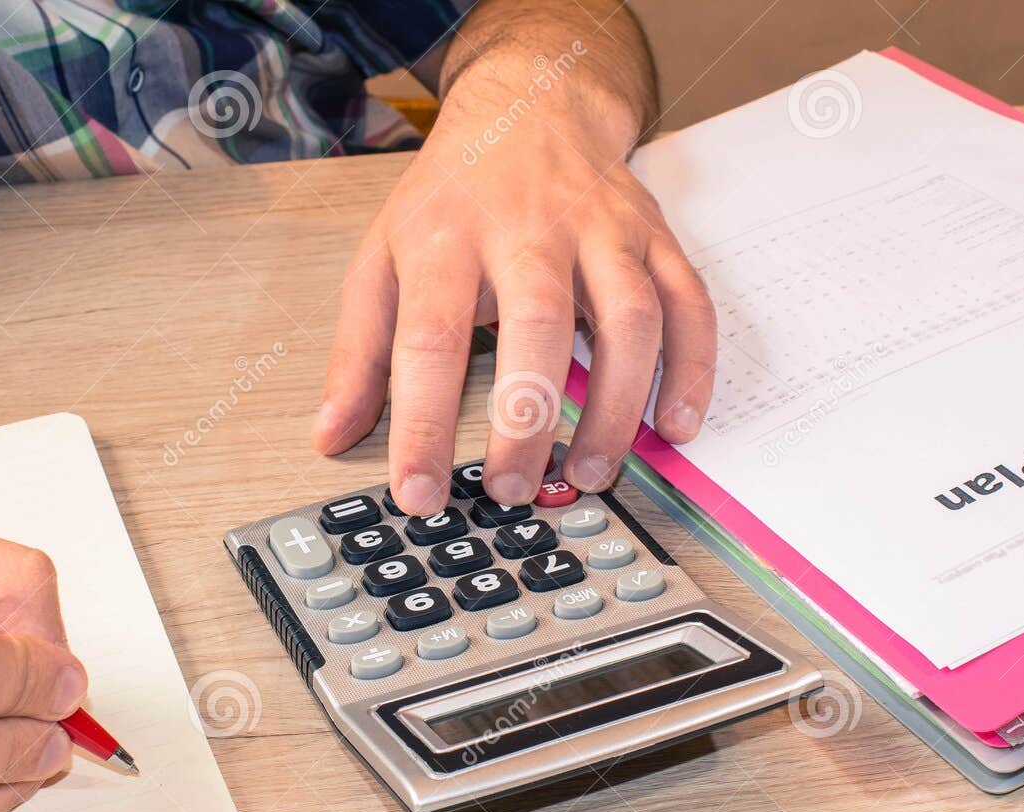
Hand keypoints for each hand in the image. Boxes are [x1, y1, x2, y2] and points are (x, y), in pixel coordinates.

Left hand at [313, 37, 715, 513]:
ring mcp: (602, 231)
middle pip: (537, 327)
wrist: (532, 105)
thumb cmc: (453, 196)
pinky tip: (676, 425)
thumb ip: (358, 351)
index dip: (422, 425)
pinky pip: (689, 303)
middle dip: (527, 420)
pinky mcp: (654, 237)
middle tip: (515, 488)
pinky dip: (692, 369)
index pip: (429, 339)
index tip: (419, 494)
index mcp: (448, 238)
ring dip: (617, 406)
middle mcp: (530, 230)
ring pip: (629, 319)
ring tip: (592, 472)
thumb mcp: (382, 258)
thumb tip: (331, 436)